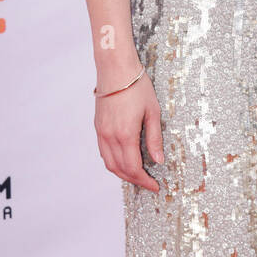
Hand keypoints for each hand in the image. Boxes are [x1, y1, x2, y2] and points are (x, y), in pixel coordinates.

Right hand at [94, 66, 163, 192]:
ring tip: (137, 175)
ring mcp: (101, 132)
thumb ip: (154, 138)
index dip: (144, 181)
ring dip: (122, 173)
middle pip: (120, 170)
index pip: (133, 168)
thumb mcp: (153, 112)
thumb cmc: (137, 87)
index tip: (155, 186)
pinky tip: (124, 160)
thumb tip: (158, 160)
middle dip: (134, 180)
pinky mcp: (98, 127)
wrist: (116, 70)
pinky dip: (113, 162)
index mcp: (125, 134)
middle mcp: (110, 137)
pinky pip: (104, 152)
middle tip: (148, 183)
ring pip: (109, 163)